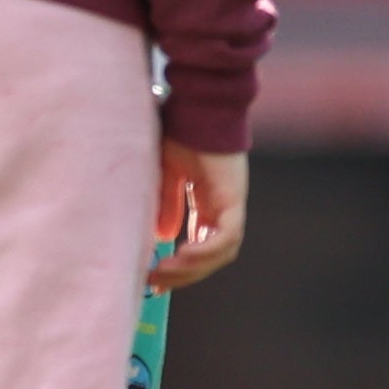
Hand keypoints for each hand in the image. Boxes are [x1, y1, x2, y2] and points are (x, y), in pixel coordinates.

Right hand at [150, 144, 247, 288]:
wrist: (193, 106)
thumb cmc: (179, 132)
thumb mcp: (165, 175)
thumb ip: (167, 204)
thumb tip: (165, 237)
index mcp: (208, 204)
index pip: (200, 247)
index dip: (180, 267)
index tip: (153, 278)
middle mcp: (222, 208)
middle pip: (210, 256)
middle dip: (182, 275)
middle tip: (154, 283)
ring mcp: (231, 205)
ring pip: (220, 252)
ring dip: (192, 268)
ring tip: (164, 272)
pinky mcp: (234, 199)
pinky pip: (226, 237)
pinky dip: (206, 250)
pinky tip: (182, 255)